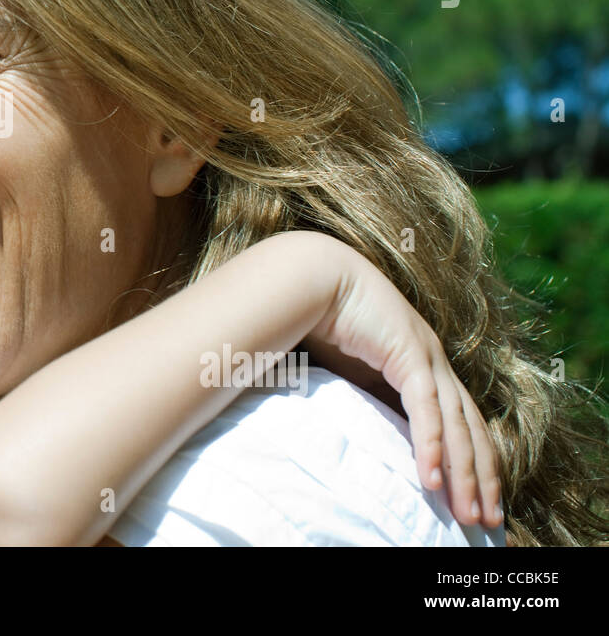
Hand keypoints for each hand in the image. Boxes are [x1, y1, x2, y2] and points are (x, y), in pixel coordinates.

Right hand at [303, 238, 504, 530]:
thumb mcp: (353, 373)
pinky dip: (432, 446)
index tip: (479, 499)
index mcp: (426, 365)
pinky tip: (434, 478)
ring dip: (466, 474)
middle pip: (472, 430)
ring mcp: (426, 356)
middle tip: (487, 521)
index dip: (476, 462)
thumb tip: (371, 437)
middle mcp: (436, 362)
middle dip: (483, 479)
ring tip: (469, 512)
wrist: (311, 278)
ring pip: (457, 427)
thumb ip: (369, 399)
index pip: (463, 422)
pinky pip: (426, 410)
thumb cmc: (323, 320)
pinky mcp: (409, 353)